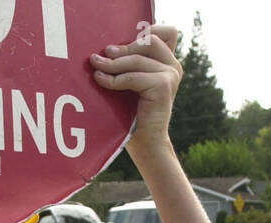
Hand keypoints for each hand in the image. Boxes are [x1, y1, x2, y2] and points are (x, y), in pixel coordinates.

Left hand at [91, 25, 181, 150]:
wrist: (145, 143)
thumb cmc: (133, 114)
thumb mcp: (132, 82)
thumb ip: (130, 63)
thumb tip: (108, 48)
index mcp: (168, 62)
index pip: (167, 32)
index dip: (146, 32)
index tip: (119, 47)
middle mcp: (173, 66)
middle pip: (148, 42)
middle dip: (122, 49)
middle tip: (100, 57)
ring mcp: (171, 75)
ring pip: (137, 59)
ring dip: (113, 64)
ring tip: (96, 68)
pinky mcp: (163, 86)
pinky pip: (133, 77)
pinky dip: (114, 79)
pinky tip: (101, 80)